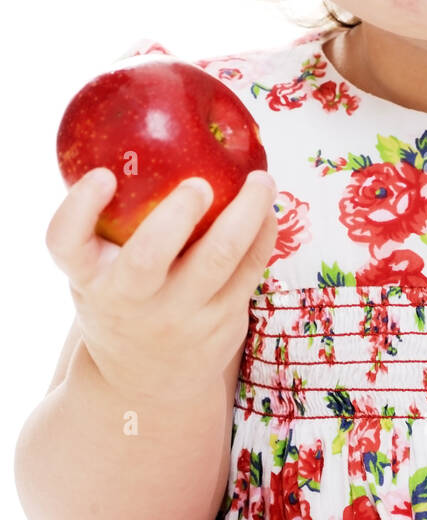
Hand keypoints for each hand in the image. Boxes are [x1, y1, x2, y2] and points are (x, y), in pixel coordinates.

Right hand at [46, 165, 278, 402]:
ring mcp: (178, 317)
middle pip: (147, 259)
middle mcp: (129, 301)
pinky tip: (268, 210)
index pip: (65, 243)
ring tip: (261, 180)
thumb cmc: (122, 300)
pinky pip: (250, 270)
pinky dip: (263, 233)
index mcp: (90, 278)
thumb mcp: (99, 272)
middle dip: (176, 215)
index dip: (79, 208)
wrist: (145, 383)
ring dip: (246, 212)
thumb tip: (143, 135)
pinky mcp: (221, 324)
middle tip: (199, 182)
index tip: (102, 175)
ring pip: (218, 260)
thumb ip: (109, 224)